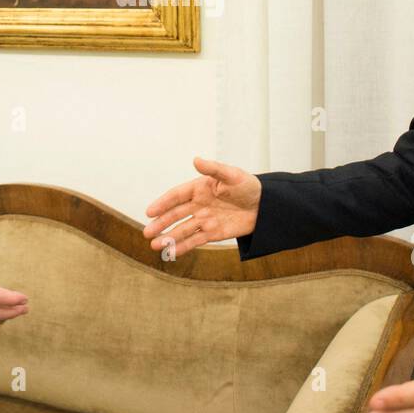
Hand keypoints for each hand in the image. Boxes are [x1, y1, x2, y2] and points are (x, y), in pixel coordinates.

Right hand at [143, 157, 260, 258]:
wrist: (265, 206)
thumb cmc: (248, 186)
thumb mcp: (232, 175)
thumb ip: (214, 169)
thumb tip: (196, 159)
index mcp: (200, 188)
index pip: (177, 196)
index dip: (163, 203)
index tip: (150, 211)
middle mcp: (198, 205)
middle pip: (176, 215)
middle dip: (161, 224)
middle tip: (147, 232)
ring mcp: (204, 220)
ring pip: (183, 230)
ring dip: (169, 238)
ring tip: (155, 245)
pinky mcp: (213, 233)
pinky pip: (195, 241)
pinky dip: (183, 247)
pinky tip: (172, 253)